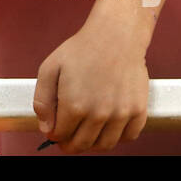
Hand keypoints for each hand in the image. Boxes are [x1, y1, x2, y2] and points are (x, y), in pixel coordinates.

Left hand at [33, 19, 149, 152]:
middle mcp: (98, 114)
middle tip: (68, 139)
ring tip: (87, 134)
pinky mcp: (138, 110)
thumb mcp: (50, 68)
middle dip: (70, 144)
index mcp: (74, 105)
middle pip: (81, 144)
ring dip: (93, 144)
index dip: (54, 134)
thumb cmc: (82, 49)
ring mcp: (121, 114)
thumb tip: (46, 128)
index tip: (55, 130)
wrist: (116, 35)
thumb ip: (42, 100)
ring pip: (104, 145)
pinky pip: (128, 137)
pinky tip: (109, 128)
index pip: (60, 135)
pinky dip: (118, 137)